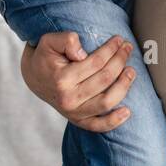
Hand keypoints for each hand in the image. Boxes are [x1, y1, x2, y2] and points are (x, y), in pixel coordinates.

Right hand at [19, 32, 136, 131]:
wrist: (33, 77)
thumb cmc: (44, 56)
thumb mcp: (49, 41)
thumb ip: (66, 40)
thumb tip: (83, 53)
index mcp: (62, 79)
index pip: (96, 62)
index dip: (111, 49)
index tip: (118, 40)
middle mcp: (68, 99)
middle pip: (105, 79)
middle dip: (120, 61)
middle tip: (127, 48)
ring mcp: (73, 112)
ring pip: (106, 101)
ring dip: (124, 85)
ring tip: (131, 71)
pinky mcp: (77, 120)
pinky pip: (98, 125)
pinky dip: (114, 121)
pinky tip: (127, 111)